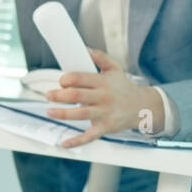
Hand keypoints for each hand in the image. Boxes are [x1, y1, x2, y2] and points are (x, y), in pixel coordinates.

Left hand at [47, 49, 165, 147]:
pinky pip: (89, 136)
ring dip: (62, 114)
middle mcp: (103, 98)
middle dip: (59, 95)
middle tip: (48, 95)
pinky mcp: (105, 127)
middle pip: (77, 95)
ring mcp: (104, 113)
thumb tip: (84, 48)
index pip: (80, 78)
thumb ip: (99, 57)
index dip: (66, 79)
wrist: (143, 107)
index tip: (61, 81)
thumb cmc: (123, 87)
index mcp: (103, 82)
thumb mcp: (115, 68)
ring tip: (50, 111)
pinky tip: (64, 143)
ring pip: (80, 114)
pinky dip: (76, 141)